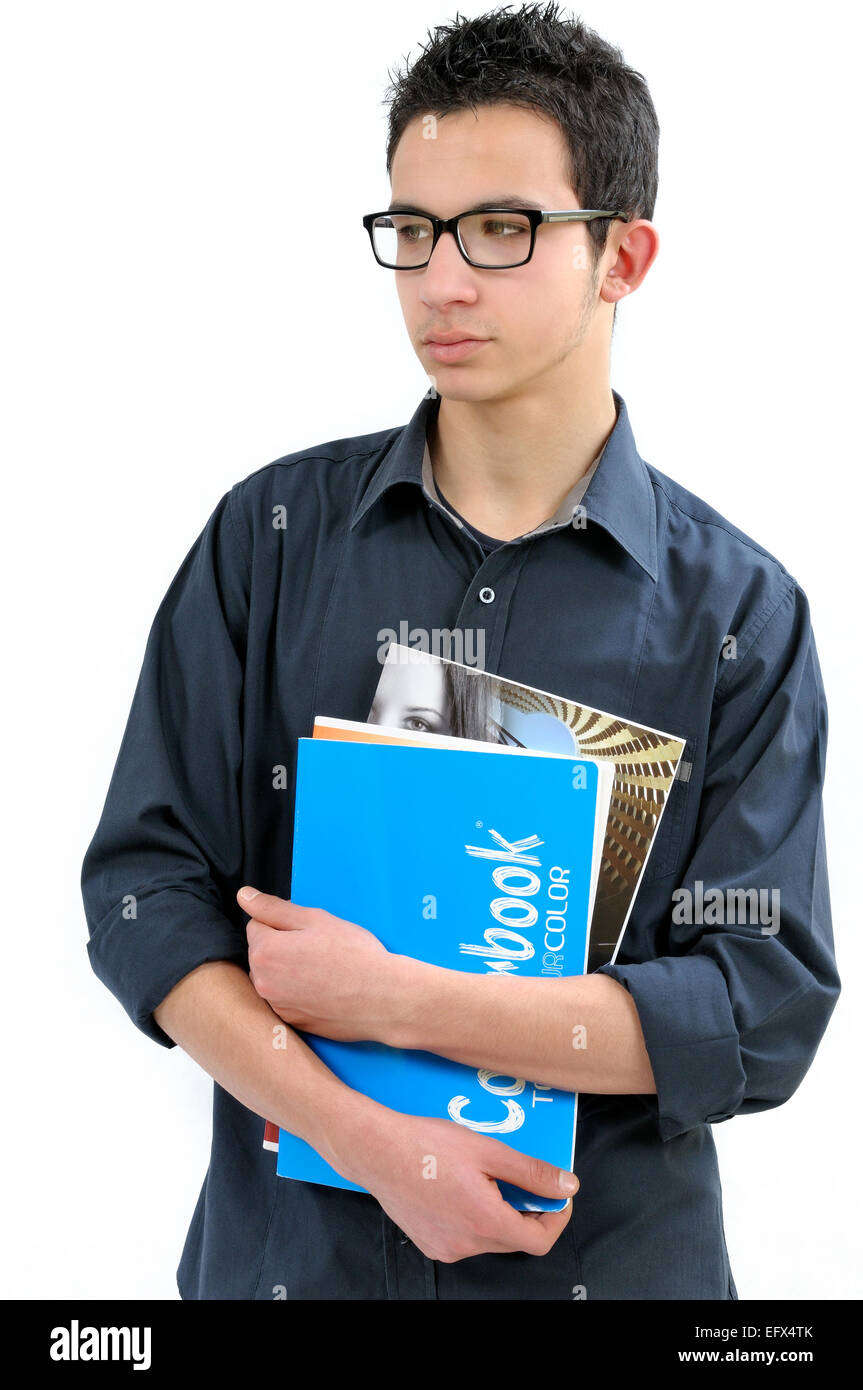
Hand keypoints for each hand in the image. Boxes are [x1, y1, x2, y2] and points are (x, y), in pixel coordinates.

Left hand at [238, 886, 393, 1041]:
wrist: (383, 999)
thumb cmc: (354, 955)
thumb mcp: (315, 920)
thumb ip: (274, 908)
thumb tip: (244, 896)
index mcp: (265, 952)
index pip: (256, 926)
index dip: (283, 924)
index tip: (308, 932)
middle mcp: (263, 983)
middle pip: (262, 954)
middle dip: (282, 947)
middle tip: (319, 950)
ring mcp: (277, 1006)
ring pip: (273, 978)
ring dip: (288, 971)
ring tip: (323, 971)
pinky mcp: (292, 1023)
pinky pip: (286, 999)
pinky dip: (298, 993)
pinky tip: (324, 990)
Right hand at [332, 1105, 578, 1263]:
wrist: (375, 1150)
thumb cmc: (428, 1145)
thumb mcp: (488, 1150)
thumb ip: (532, 1173)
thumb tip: (568, 1187)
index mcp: (485, 1223)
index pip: (539, 1241)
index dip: (556, 1219)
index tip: (557, 1196)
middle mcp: (465, 1245)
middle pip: (515, 1239)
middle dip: (526, 1211)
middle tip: (520, 1177)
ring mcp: (445, 1248)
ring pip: (490, 1239)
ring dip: (499, 1213)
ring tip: (483, 1177)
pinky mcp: (429, 1244)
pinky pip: (466, 1239)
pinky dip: (474, 1219)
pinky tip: (460, 1189)